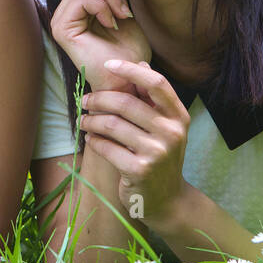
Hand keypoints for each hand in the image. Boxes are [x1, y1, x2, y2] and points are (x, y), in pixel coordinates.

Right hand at [50, 0, 150, 91]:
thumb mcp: (124, 8)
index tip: (126, 1)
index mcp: (77, 4)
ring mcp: (60, 19)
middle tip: (124, 9)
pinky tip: (111, 24)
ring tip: (120, 17)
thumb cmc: (129, 49)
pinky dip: (103, 6)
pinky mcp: (61, 28)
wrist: (130, 77)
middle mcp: (64, 10)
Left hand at [79, 59, 191, 231]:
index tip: (108, 64)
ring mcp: (157, 152)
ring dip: (91, 120)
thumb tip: (140, 62)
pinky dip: (94, 141)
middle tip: (85, 100)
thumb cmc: (161, 157)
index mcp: (179, 116)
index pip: (156, 83)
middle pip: (127, 102)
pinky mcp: (139, 170)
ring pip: (112, 124)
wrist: (168, 200)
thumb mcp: (165, 127)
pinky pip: (107, 147)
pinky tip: (91, 139)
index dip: (131, 70)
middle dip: (99, 98)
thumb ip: (153, 99)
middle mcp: (172, 132)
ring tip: (84, 120)